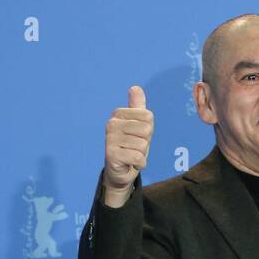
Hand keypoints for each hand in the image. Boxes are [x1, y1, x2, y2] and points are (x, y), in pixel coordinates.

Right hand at [103, 84, 153, 198]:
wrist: (120, 171)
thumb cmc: (131, 147)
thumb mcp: (138, 125)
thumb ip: (138, 107)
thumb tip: (135, 87)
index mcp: (119, 114)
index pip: (148, 117)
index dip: (148, 131)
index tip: (138, 136)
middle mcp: (112, 123)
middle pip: (146, 130)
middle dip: (145, 143)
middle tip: (134, 148)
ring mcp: (110, 138)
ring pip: (142, 145)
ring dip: (141, 155)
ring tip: (131, 156)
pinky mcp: (111, 154)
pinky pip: (138, 158)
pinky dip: (139, 164)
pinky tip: (131, 164)